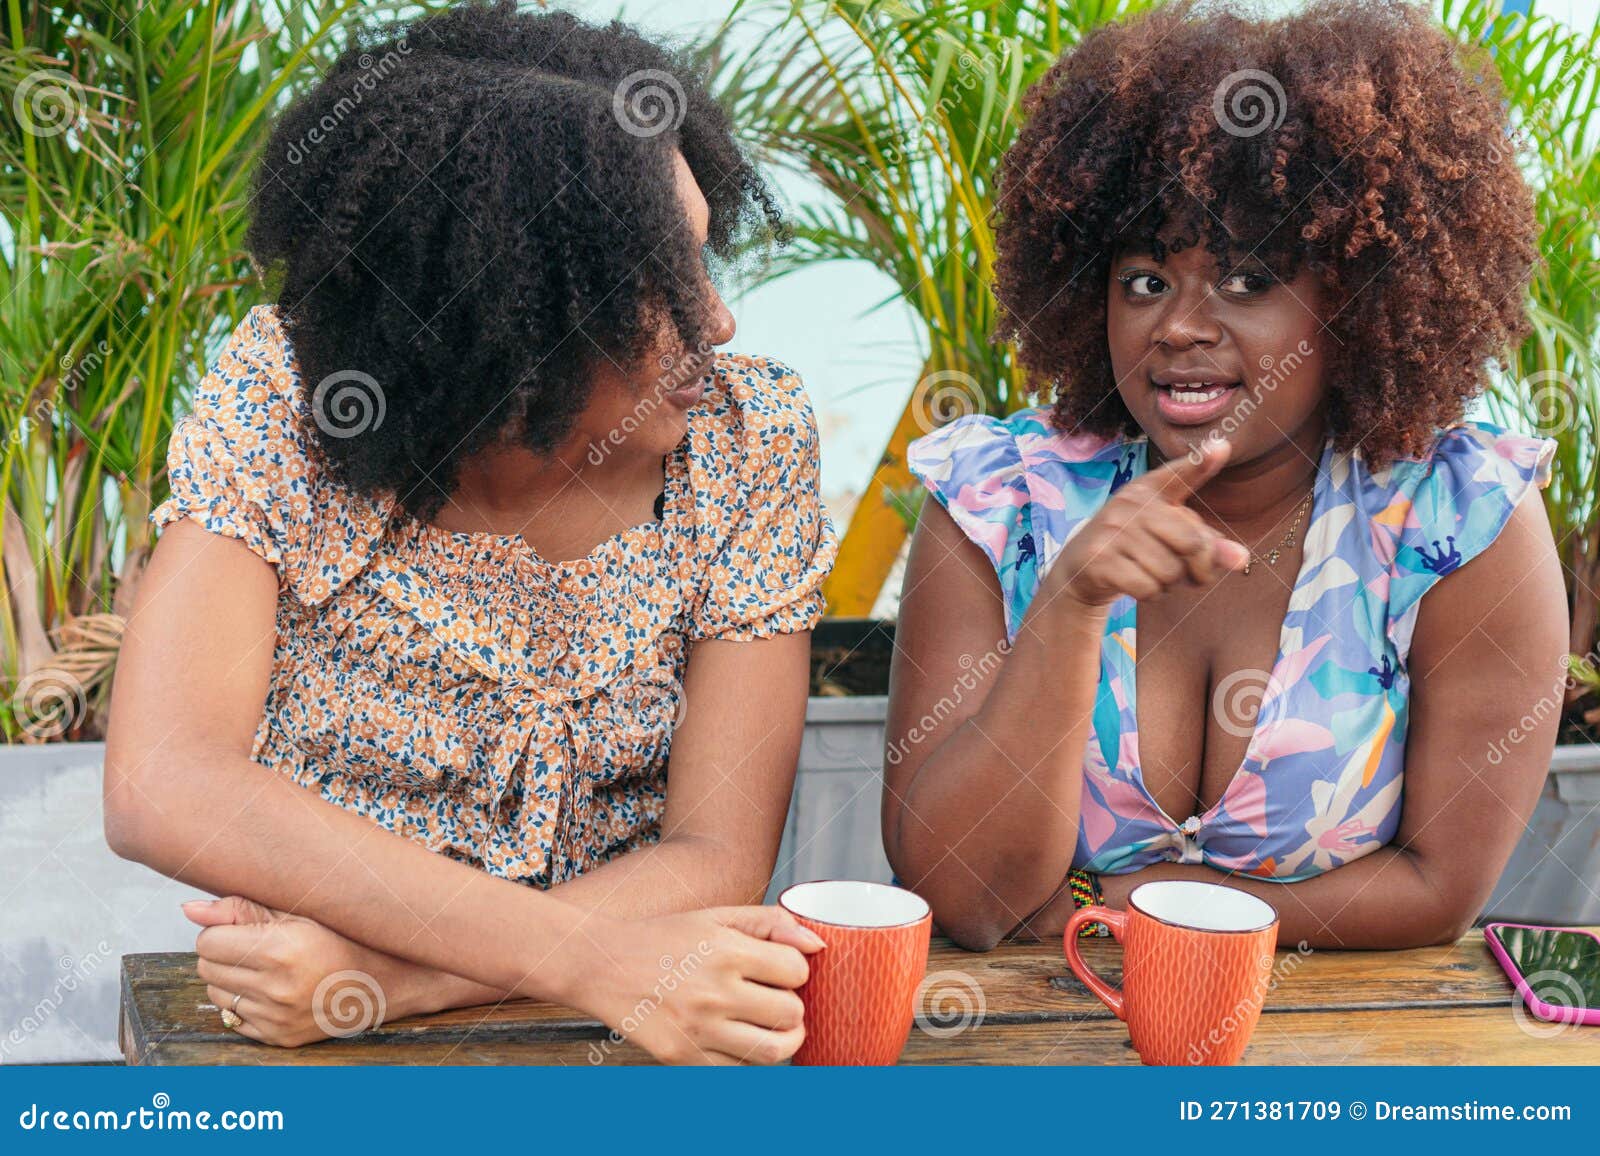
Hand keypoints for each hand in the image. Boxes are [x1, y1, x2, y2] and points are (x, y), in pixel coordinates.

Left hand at [184, 895, 417, 1046]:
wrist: (387, 980)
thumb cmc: (346, 936)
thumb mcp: (301, 910)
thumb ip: (241, 908)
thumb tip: (189, 909)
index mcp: (281, 949)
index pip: (207, 941)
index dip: (221, 929)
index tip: (244, 926)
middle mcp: (277, 989)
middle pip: (207, 968)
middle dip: (224, 953)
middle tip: (257, 944)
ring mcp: (277, 1018)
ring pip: (216, 995)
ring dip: (232, 979)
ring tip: (267, 967)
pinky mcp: (279, 1038)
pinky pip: (234, 1020)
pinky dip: (246, 1004)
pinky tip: (274, 990)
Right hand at [579, 905, 825, 1064]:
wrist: (602, 964)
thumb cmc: (662, 937)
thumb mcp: (715, 916)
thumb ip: (769, 923)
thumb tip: (816, 945)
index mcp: (725, 951)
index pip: (796, 971)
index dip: (797, 970)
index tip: (782, 970)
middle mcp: (714, 992)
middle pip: (791, 1014)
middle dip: (793, 1006)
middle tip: (778, 998)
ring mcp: (698, 1029)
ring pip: (773, 1052)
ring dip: (784, 1040)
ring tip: (775, 1027)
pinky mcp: (682, 1057)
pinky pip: (737, 1071)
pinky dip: (748, 1058)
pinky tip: (740, 1038)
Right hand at [1047, 437, 1248, 608]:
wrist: (1079, 570)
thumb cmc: (1137, 549)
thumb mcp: (1170, 538)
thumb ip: (1208, 543)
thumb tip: (1242, 559)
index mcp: (1149, 489)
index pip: (1177, 474)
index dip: (1199, 463)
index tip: (1221, 447)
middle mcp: (1129, 503)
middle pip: (1192, 543)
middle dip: (1200, 568)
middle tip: (1193, 576)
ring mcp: (1112, 531)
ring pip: (1169, 571)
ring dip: (1170, 584)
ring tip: (1155, 576)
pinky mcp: (1099, 559)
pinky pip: (1147, 587)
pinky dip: (1151, 595)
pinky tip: (1139, 585)